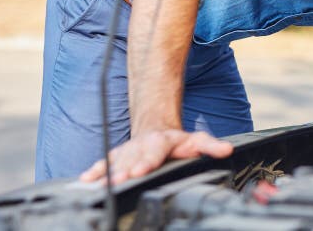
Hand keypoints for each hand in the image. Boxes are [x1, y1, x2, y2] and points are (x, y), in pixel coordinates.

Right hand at [79, 129, 233, 184]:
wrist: (157, 129)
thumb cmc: (178, 141)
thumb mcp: (197, 140)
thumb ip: (211, 146)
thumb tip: (227, 150)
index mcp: (162, 142)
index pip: (155, 151)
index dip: (147, 161)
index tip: (140, 170)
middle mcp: (142, 145)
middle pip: (132, 158)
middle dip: (125, 169)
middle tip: (119, 179)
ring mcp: (129, 150)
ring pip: (116, 160)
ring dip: (107, 172)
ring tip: (97, 184)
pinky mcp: (118, 156)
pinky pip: (105, 162)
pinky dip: (95, 170)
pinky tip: (85, 180)